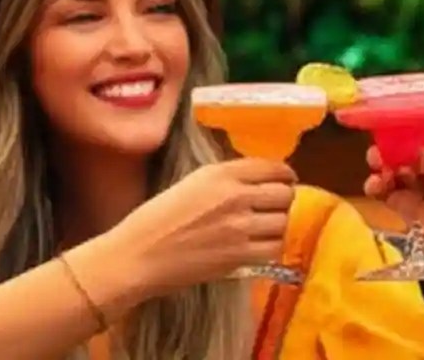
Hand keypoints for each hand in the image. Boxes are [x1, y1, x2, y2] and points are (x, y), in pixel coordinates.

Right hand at [102, 158, 295, 295]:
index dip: (284, 175)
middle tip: (274, 207)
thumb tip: (258, 180)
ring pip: (283, 221)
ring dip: (278, 224)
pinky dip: (272, 246)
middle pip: (284, 194)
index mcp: (221, 173)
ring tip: (266, 227)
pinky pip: (274, 247)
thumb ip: (226, 178)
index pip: (272, 167)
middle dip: (283, 199)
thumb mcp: (192, 182)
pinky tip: (260, 246)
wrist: (137, 256)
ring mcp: (239, 227)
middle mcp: (235, 195)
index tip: (286, 180)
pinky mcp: (239, 256)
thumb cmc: (156, 218)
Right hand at [364, 114, 423, 259]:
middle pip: (395, 138)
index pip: (414, 113)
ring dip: (379, 164)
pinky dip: (378, 187)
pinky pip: (386, 192)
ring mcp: (417, 176)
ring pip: (387, 164)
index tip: (377, 116)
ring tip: (381, 171)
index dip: (394, 113)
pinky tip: (378, 187)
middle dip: (383, 142)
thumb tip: (401, 151)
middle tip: (379, 153)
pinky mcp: (410, 204)